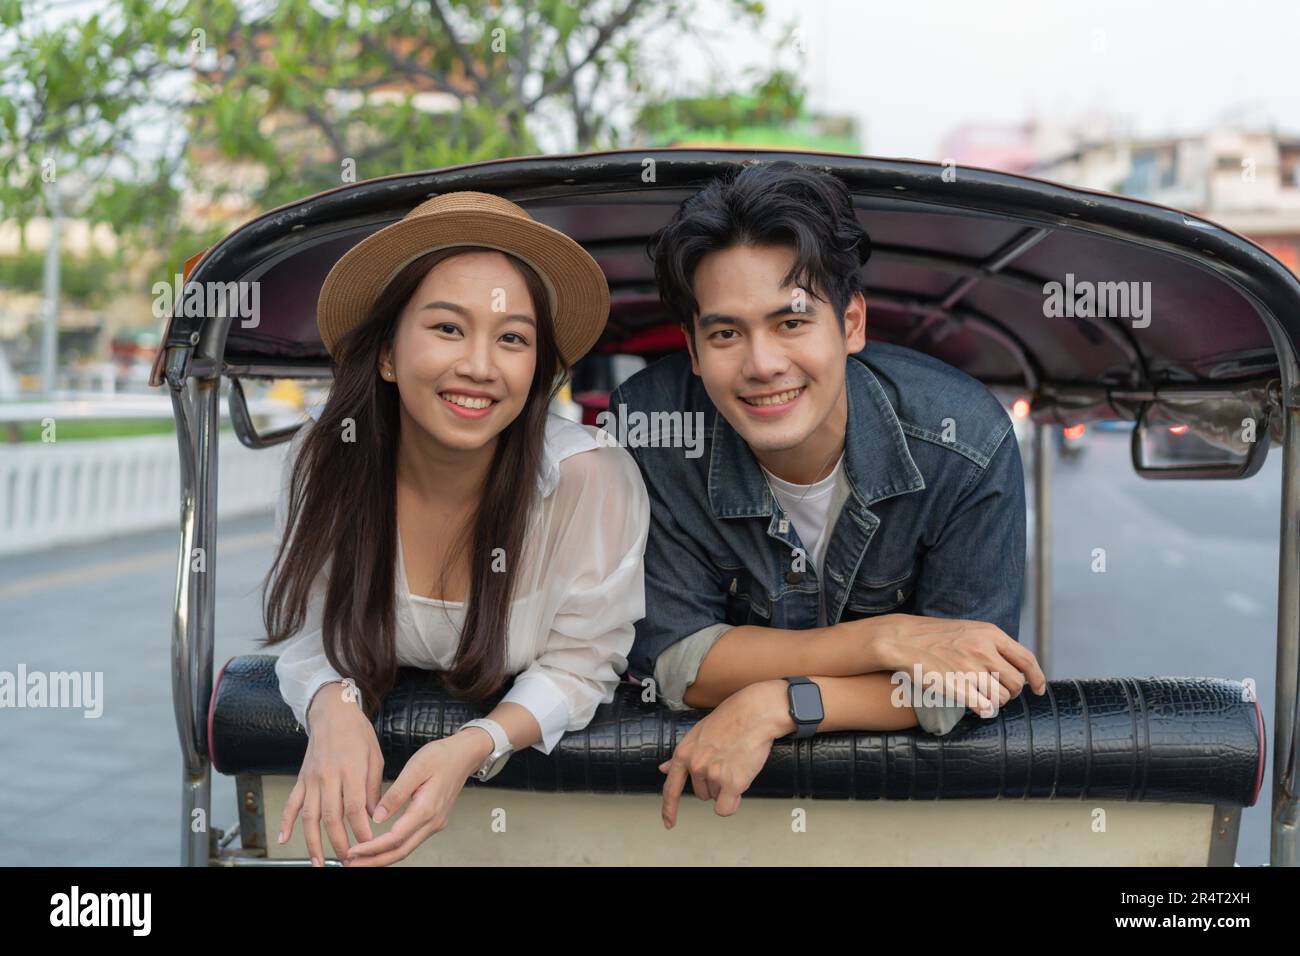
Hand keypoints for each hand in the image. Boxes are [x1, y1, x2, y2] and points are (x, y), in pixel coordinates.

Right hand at [279, 680, 382, 866]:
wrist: (333, 712)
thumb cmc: (358, 733)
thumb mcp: (375, 757)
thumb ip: (373, 787)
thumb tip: (374, 815)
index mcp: (351, 770)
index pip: (355, 808)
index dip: (361, 830)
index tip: (369, 845)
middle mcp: (329, 776)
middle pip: (331, 817)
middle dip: (340, 843)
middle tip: (348, 861)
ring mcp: (312, 778)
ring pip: (310, 816)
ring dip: (313, 842)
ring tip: (320, 862)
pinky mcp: (302, 778)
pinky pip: (291, 803)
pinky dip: (285, 822)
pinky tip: (284, 839)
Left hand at [344, 729, 491, 866]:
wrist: (464, 754)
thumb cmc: (442, 756)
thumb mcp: (415, 768)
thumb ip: (396, 794)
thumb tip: (377, 817)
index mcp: (427, 809)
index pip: (395, 838)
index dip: (372, 848)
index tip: (353, 851)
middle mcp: (433, 821)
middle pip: (401, 851)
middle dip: (375, 861)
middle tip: (351, 863)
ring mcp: (435, 823)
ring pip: (406, 848)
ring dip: (383, 857)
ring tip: (361, 859)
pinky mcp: (433, 821)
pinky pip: (411, 840)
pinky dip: (393, 848)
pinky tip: (379, 847)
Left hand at [659, 679, 790, 827]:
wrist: (755, 713)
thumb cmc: (731, 718)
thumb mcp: (698, 732)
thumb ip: (682, 755)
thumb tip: (664, 768)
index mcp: (684, 753)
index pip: (671, 787)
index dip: (669, 808)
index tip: (668, 822)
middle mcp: (695, 765)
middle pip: (701, 793)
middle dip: (714, 783)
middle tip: (727, 762)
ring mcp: (713, 774)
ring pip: (717, 798)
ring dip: (726, 788)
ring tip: (736, 762)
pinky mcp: (732, 782)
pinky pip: (726, 808)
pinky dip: (732, 802)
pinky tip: (739, 783)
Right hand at [870, 614, 1046, 716]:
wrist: (903, 640)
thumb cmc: (935, 636)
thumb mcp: (969, 629)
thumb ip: (992, 644)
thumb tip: (1015, 663)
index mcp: (990, 634)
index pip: (1026, 659)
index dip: (1037, 678)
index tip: (1038, 689)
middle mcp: (984, 651)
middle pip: (1016, 683)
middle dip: (1011, 692)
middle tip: (1000, 693)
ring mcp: (970, 670)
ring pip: (1001, 698)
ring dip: (996, 702)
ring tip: (984, 698)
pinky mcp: (957, 687)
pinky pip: (984, 708)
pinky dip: (984, 710)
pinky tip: (976, 706)